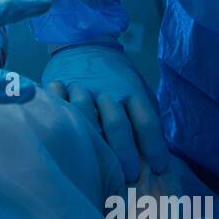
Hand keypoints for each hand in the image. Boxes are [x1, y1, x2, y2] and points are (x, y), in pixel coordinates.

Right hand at [45, 42, 168, 181]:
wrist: (85, 42)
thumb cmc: (117, 75)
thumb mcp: (139, 89)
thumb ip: (145, 115)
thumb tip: (155, 152)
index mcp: (132, 91)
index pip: (147, 123)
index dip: (154, 148)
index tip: (158, 167)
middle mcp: (108, 91)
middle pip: (118, 126)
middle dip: (125, 155)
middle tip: (129, 177)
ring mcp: (81, 90)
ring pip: (87, 120)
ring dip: (94, 145)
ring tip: (98, 168)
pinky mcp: (60, 90)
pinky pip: (60, 108)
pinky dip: (62, 125)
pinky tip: (67, 144)